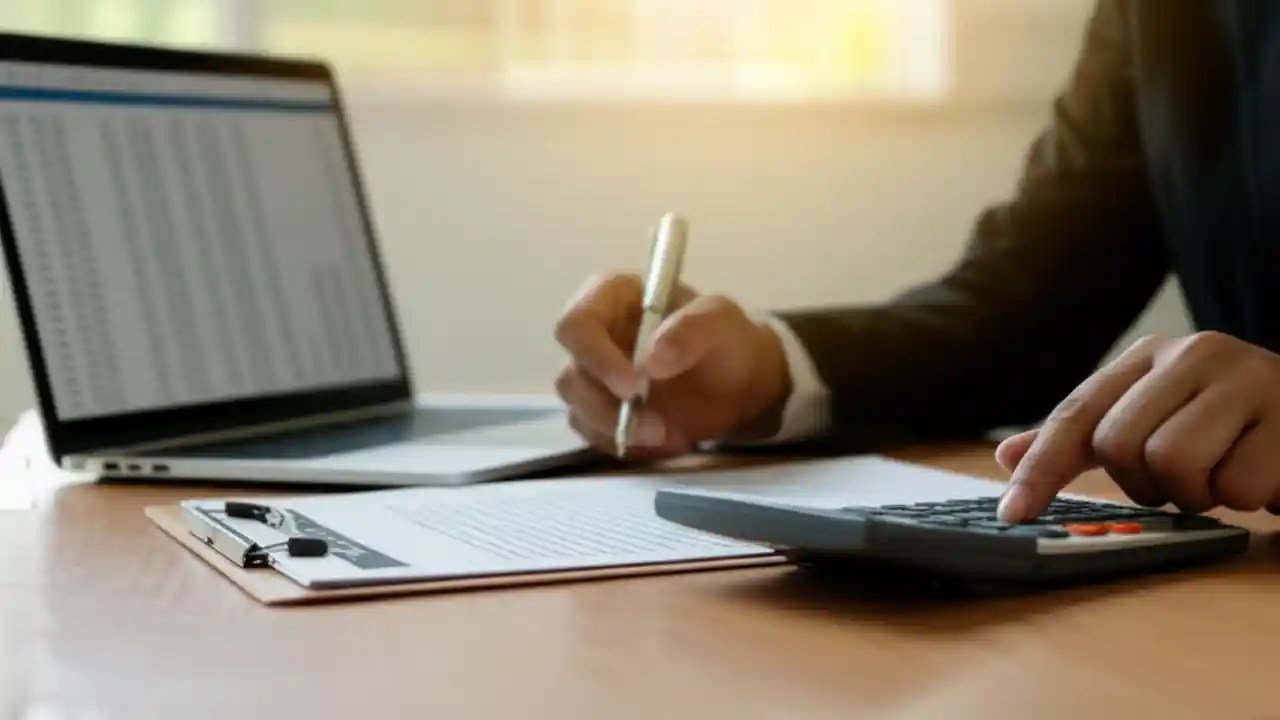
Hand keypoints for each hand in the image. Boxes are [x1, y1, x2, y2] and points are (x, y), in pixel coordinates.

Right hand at [554, 273, 789, 456]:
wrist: (739, 384)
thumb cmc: (725, 339)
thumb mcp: (721, 322)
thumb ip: (690, 330)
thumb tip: (652, 359)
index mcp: (611, 298)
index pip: (576, 324)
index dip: (596, 357)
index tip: (634, 386)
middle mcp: (593, 336)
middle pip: (569, 375)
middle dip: (608, 406)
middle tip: (656, 425)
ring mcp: (593, 377)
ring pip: (578, 409)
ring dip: (619, 429)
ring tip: (668, 436)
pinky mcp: (600, 412)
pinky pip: (594, 435)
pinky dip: (628, 445)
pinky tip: (665, 443)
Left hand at [995, 332, 1279, 521]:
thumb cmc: (1227, 423)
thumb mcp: (1150, 417)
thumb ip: (1081, 438)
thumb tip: (1007, 457)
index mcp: (1149, 357)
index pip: (1076, 414)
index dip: (1041, 468)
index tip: (1013, 513)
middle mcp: (1195, 354)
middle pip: (1120, 443)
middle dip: (1143, 483)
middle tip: (1177, 481)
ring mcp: (1248, 380)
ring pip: (1175, 463)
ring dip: (1196, 493)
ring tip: (1223, 474)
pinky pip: (1238, 485)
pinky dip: (1246, 498)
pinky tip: (1265, 474)